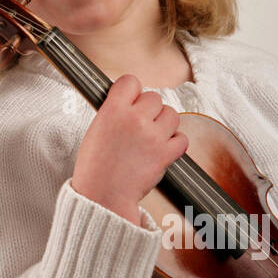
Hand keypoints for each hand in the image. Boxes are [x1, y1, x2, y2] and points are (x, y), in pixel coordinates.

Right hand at [72, 74, 188, 225]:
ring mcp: (153, 136)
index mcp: (113, 110)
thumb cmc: (95, 167)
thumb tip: (131, 100)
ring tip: (152, 137)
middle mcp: (134, 119)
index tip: (131, 101)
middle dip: (149, 110)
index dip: (132, 91)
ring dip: (164, 124)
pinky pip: (182, 138)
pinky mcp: (166, 154)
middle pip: (154, 97)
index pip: (131, 81)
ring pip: (172, 114)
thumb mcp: (96, 128)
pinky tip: (162, 148)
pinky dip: (175, 143)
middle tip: (140, 125)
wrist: (102, 196)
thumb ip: (115, 110)